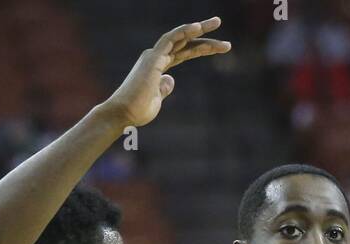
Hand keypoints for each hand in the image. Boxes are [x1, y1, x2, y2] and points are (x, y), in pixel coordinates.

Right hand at [103, 18, 230, 127]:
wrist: (123, 114)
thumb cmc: (137, 111)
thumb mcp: (156, 100)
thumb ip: (163, 88)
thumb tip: (170, 80)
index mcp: (158, 67)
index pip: (184, 52)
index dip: (202, 48)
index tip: (221, 48)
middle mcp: (156, 57)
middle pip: (185, 43)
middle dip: (205, 37)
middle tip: (226, 39)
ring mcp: (154, 56)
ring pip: (180, 36)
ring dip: (199, 28)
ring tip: (217, 22)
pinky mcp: (153, 59)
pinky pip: (170, 39)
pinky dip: (183, 31)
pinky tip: (197, 27)